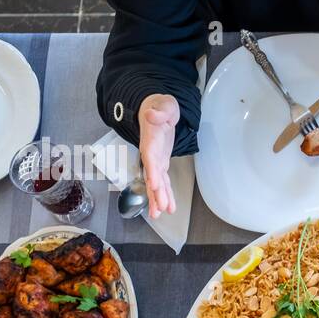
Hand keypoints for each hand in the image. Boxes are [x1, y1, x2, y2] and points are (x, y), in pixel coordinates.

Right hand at [137, 94, 178, 218]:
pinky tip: (169, 207)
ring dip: (158, 198)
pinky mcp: (161, 162)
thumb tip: (152, 113)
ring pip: (156, 182)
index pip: (150, 157)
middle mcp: (150, 152)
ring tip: (160, 214)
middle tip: (159, 208)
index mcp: (150, 139)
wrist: (155, 108)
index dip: (152, 171)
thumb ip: (159, 110)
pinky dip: (165, 193)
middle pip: (152, 174)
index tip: (154, 184)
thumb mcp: (163, 103)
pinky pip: (163, 181)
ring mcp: (155, 159)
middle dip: (155, 192)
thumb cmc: (159, 106)